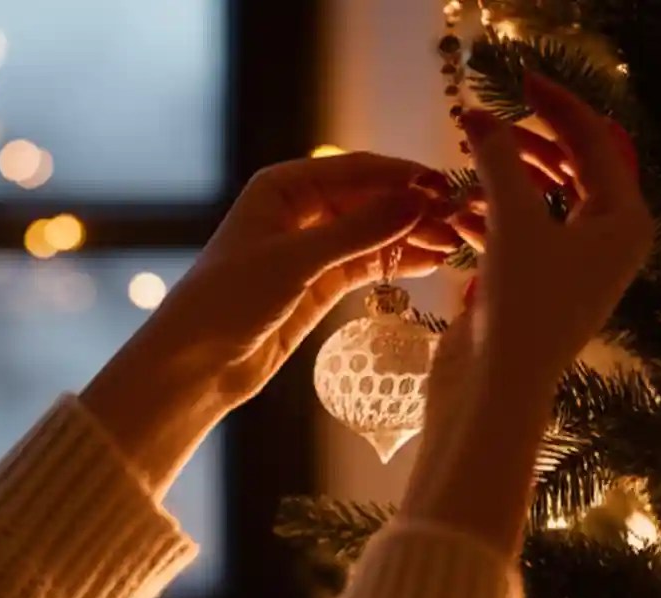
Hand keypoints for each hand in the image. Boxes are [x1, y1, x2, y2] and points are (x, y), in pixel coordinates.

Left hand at [84, 153, 457, 493]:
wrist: (196, 364)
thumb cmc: (229, 300)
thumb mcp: (296, 261)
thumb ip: (359, 231)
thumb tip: (418, 199)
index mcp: (283, 186)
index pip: (357, 169)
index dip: (404, 176)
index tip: (448, 187)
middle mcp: (300, 210)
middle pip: (371, 200)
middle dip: (415, 209)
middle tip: (463, 223)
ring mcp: (312, 249)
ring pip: (374, 233)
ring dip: (412, 237)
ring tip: (457, 246)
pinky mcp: (320, 285)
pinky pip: (368, 265)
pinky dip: (397, 263)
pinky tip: (431, 263)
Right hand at [401, 74, 652, 553]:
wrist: (498, 388)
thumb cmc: (524, 305)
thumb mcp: (515, 222)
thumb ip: (498, 162)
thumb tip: (479, 119)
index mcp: (624, 221)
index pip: (597, 142)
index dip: (558, 107)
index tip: (519, 80)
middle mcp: (606, 240)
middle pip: (573, 166)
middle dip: (529, 140)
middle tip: (485, 123)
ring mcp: (571, 264)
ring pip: (542, 197)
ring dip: (506, 175)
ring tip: (468, 156)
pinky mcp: (535, 284)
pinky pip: (519, 229)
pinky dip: (493, 210)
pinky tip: (460, 206)